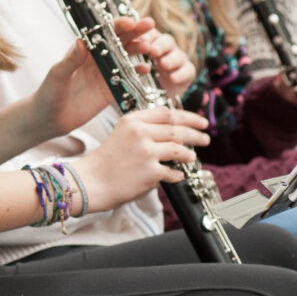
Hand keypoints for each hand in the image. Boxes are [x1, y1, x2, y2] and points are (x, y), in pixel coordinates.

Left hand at [33, 16, 193, 136]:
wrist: (50, 119)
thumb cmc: (48, 94)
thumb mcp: (58, 75)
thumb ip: (70, 60)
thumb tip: (81, 43)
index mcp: (83, 50)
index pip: (103, 32)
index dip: (118, 25)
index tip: (130, 22)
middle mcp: (97, 59)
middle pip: (120, 40)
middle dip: (135, 31)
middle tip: (149, 24)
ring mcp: (105, 73)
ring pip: (127, 57)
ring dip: (139, 49)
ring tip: (149, 47)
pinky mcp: (111, 89)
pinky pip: (128, 78)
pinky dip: (138, 72)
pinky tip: (146, 68)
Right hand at [78, 106, 210, 212]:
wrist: (91, 182)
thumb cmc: (106, 161)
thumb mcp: (121, 134)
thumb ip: (144, 128)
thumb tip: (174, 132)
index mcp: (132, 121)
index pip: (167, 113)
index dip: (188, 117)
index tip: (200, 122)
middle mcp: (140, 133)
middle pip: (178, 130)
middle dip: (196, 135)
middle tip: (206, 138)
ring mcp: (146, 152)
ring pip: (179, 150)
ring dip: (189, 155)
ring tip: (191, 157)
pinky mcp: (150, 172)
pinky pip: (173, 173)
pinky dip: (177, 175)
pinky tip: (177, 175)